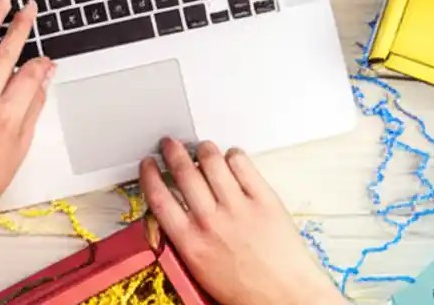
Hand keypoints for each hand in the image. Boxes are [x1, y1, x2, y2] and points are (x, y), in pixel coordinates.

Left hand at [0, 0, 53, 304]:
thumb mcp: (20, 146)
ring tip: (0, 1)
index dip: (41, 63)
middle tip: (28, 7)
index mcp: (6, 118)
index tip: (46, 57)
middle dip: (19, 27)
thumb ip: (33, 107)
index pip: (29, 76)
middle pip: (5, 54)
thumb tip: (43, 77)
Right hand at [140, 138, 345, 304]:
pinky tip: (232, 158)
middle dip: (173, 152)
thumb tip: (176, 211)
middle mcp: (211, 221)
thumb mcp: (201, 269)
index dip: (150, 175)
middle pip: (184, 172)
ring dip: (203, 149)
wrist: (285, 297)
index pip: (159, 197)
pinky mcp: (264, 199)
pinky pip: (243, 164)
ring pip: (212, 161)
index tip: (149, 164)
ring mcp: (238, 207)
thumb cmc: (246, 291)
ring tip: (202, 148)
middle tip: (171, 144)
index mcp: (191, 243)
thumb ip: (186, 238)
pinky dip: (234, 155)